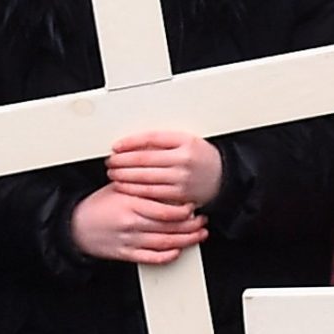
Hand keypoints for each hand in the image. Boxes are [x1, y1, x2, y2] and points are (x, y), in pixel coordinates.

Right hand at [70, 186, 207, 263]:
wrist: (75, 226)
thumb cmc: (97, 205)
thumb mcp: (119, 187)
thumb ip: (142, 186)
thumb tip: (167, 182)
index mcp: (131, 203)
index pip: (165, 210)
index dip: (184, 210)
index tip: (193, 206)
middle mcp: (132, 223)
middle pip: (170, 227)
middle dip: (191, 226)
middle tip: (202, 221)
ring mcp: (129, 240)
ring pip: (165, 243)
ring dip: (186, 240)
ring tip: (198, 235)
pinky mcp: (126, 253)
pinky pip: (151, 257)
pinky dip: (167, 256)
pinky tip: (177, 251)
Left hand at [107, 131, 223, 208]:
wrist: (222, 176)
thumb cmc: (200, 157)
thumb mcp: (186, 141)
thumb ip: (163, 142)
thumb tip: (132, 145)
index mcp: (185, 141)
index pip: (150, 139)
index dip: (130, 142)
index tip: (117, 146)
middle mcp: (184, 159)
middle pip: (144, 159)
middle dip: (122, 161)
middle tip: (111, 161)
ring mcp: (182, 178)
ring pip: (145, 177)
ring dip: (125, 176)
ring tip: (114, 173)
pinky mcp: (180, 195)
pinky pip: (152, 193)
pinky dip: (135, 190)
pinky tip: (125, 187)